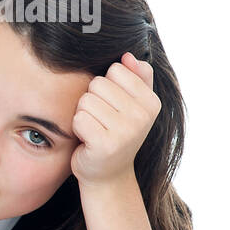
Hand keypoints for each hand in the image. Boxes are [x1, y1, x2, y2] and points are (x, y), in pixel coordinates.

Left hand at [70, 52, 161, 186]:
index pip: (115, 70)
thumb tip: (128, 55)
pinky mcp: (105, 144)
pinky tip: (87, 140)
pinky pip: (78, 118)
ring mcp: (126, 131)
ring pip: (85, 100)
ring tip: (95, 129)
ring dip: (83, 114)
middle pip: (97, 84)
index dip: (106, 87)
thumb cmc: (116, 133)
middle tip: (101, 121)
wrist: (108, 174)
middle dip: (92, 101)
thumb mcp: (132, 106)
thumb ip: (136, 78)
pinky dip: (77, 128)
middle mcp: (143, 116)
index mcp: (151, 102)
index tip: (112, 107)